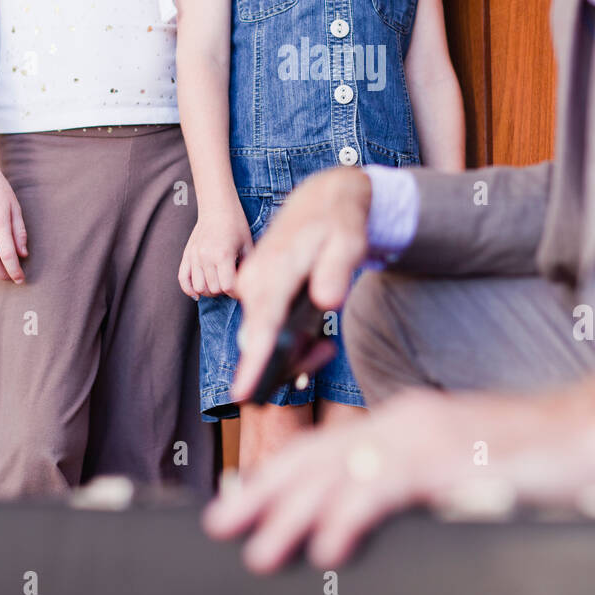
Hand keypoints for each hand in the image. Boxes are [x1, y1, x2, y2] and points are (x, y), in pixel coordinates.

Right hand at [179, 199, 254, 298]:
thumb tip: (248, 285)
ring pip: (199, 287)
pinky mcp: (187, 254)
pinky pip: (182, 278)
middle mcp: (206, 257)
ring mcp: (194, 256)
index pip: (228, 287)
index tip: (241, 290)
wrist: (217, 207)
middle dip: (224, 292)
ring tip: (218, 285)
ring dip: (209, 291)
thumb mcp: (248, 244)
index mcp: (223, 255)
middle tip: (231, 284)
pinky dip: (189, 289)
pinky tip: (197, 294)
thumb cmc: (236, 224)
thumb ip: (247, 266)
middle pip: (213, 289)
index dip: (237, 292)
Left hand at [203, 376, 594, 571]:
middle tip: (222, 528)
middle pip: (319, 457)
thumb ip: (409, 486)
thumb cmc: (532, 459)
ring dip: (294, 514)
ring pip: (342, 474)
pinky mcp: (455, 461)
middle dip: (266, 494)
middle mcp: (407, 421)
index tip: (238, 504)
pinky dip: (353, 518)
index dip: (276, 477)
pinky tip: (327, 551)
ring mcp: (429, 437)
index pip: (325, 449)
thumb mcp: (455, 471)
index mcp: (404, 422)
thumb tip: (361, 520)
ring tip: (258, 551)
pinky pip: (391, 490)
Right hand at [229, 168, 372, 402]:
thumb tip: (326, 302)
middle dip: (291, 361)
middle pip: (261, 340)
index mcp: (276, 268)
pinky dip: (291, 343)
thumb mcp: (349, 239)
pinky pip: (268, 331)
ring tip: (327, 345)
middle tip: (328, 351)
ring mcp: (254, 289)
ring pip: (263, 339)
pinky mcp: (259, 295)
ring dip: (294, 354)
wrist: (323, 201)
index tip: (244, 393)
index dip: (255, 360)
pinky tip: (318, 338)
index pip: (264, 321)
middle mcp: (256, 281)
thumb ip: (338, 269)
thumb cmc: (338, 221)